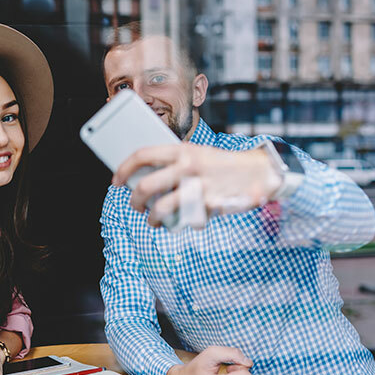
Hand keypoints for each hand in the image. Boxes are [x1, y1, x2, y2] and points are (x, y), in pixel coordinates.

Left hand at [112, 143, 281, 225]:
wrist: (258, 171)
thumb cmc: (219, 165)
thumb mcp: (196, 154)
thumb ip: (172, 164)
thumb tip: (142, 180)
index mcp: (182, 150)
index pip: (143, 155)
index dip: (124, 168)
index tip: (116, 181)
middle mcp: (188, 167)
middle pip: (146, 186)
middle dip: (135, 200)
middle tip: (136, 206)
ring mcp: (199, 187)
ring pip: (161, 208)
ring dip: (153, 218)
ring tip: (153, 221)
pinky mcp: (210, 206)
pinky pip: (185, 221)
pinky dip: (181, 224)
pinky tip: (183, 222)